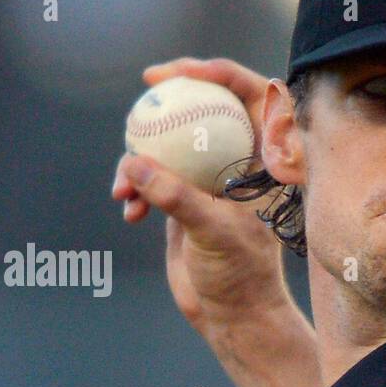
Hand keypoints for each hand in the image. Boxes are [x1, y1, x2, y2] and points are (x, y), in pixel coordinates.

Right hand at [112, 56, 289, 335]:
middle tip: (148, 84)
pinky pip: (152, 173)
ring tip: (123, 189)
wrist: (231, 314)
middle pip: (206, 106)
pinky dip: (136, 186)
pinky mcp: (183, 196)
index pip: (251, 96)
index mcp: (262, 162)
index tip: (181, 71)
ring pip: (173, 140)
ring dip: (142, 154)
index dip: (218, 72)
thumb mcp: (213, 234)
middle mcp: (237, 163)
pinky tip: (130, 212)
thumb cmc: (240, 275)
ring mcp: (208, 178)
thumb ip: (177, 197)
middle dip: (173, 94)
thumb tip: (135, 163)